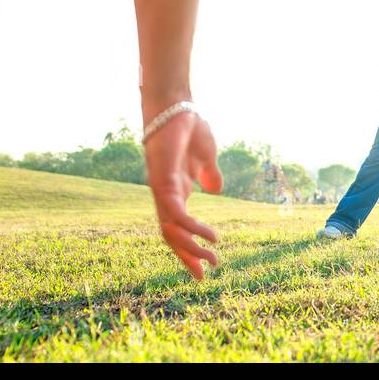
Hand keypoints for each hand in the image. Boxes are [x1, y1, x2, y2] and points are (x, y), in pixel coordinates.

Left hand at [143, 110, 222, 279]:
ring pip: (170, 230)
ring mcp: (162, 189)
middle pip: (171, 235)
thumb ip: (209, 174)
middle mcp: (166, 195)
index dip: (189, 248)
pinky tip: (210, 236)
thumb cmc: (190, 126)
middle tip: (205, 273)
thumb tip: (216, 189)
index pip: (178, 227)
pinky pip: (176, 213)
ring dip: (190, 248)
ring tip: (211, 258)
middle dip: (187, 256)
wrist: (177, 105)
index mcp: (176, 191)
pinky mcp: (163, 181)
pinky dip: (192, 228)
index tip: (204, 268)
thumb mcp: (207, 156)